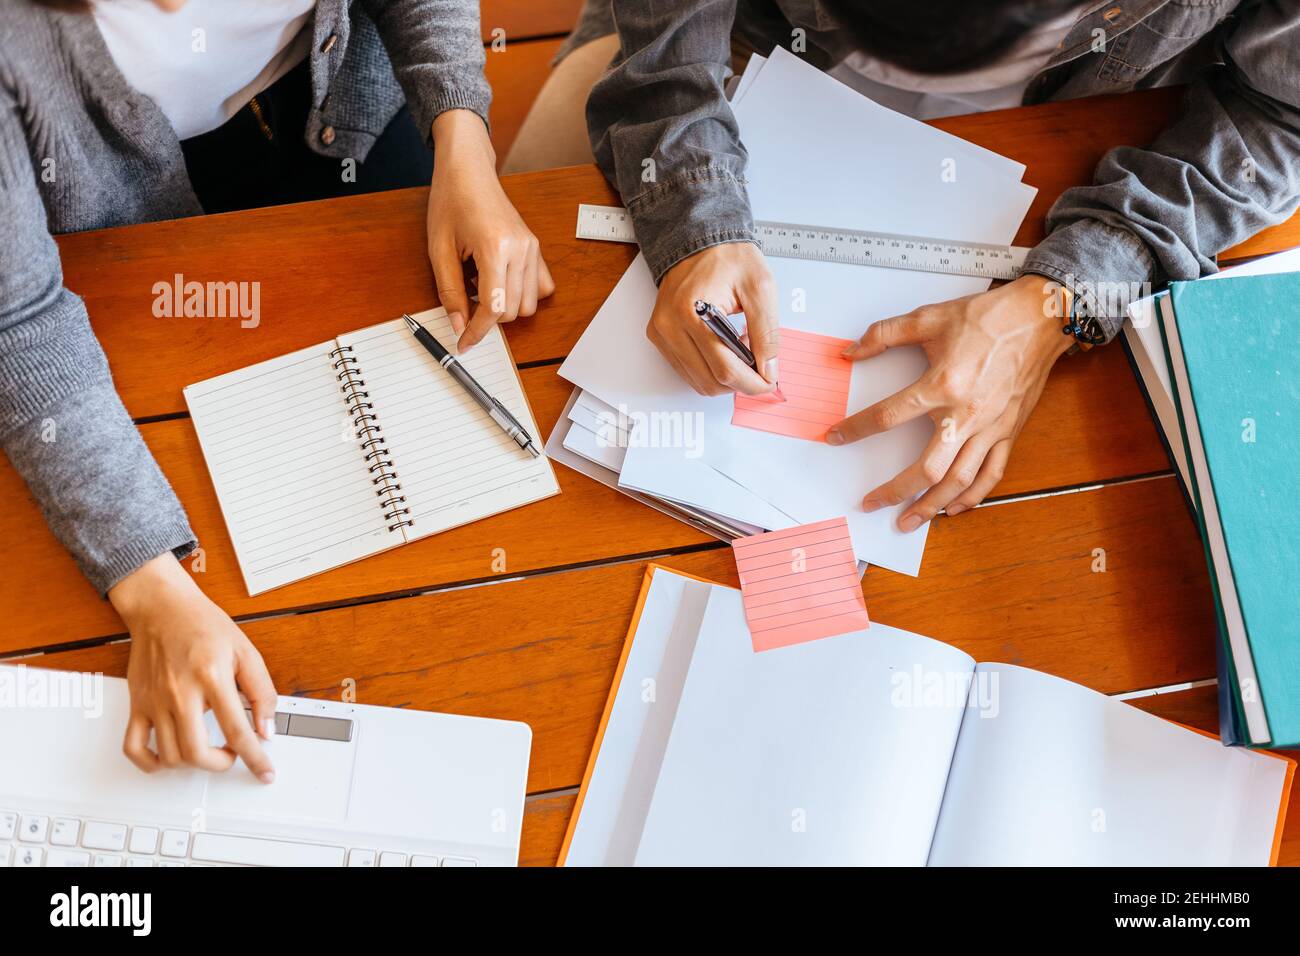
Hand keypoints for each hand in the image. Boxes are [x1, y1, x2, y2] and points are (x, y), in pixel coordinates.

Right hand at [109, 553, 276, 780]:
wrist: (163, 607)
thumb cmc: (203, 625)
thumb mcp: (245, 652)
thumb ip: (261, 692)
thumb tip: (267, 728)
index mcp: (211, 677)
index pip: (236, 730)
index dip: (254, 757)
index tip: (265, 772)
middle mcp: (180, 692)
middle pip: (196, 752)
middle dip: (220, 764)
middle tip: (233, 755)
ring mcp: (154, 701)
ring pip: (169, 755)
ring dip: (193, 763)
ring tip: (207, 749)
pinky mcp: (137, 704)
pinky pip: (134, 747)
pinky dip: (151, 764)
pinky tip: (169, 758)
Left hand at [426, 109, 554, 351]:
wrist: (468, 170)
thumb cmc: (450, 202)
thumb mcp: (439, 250)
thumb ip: (449, 292)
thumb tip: (459, 326)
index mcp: (495, 248)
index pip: (493, 307)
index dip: (477, 332)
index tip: (464, 344)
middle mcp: (521, 249)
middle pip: (512, 311)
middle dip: (488, 319)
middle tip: (464, 304)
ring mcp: (533, 248)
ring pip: (529, 305)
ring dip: (505, 308)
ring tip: (480, 287)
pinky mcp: (536, 248)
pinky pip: (541, 288)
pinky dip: (522, 295)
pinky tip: (501, 284)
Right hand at [649, 242, 779, 395]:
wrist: (699, 240)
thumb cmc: (728, 257)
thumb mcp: (760, 288)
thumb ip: (767, 333)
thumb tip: (769, 371)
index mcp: (692, 312)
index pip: (725, 369)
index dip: (752, 383)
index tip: (770, 382)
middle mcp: (670, 326)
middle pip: (710, 381)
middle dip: (740, 383)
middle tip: (760, 366)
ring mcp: (661, 334)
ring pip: (698, 382)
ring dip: (725, 378)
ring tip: (741, 351)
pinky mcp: (659, 338)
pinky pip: (688, 372)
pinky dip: (710, 370)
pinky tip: (723, 349)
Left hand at [828, 274, 1072, 529]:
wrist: (1041, 317)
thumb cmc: (988, 317)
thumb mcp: (929, 317)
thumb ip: (885, 333)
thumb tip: (851, 350)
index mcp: (943, 385)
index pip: (888, 416)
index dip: (856, 429)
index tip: (836, 438)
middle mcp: (966, 414)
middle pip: (926, 468)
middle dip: (895, 491)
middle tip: (871, 503)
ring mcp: (990, 427)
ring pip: (959, 480)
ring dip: (931, 505)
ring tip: (908, 520)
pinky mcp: (1009, 431)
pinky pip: (992, 474)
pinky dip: (972, 496)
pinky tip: (954, 508)